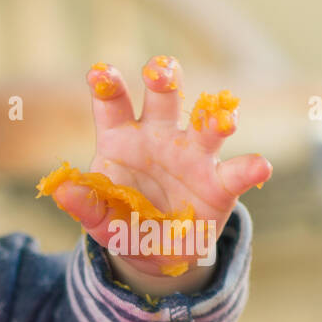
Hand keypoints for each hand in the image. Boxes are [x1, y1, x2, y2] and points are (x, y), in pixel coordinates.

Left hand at [41, 56, 271, 286]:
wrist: (155, 252)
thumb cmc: (123, 222)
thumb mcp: (100, 219)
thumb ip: (84, 204)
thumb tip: (62, 188)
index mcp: (121, 138)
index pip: (112, 104)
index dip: (106, 85)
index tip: (99, 73)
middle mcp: (158, 136)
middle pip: (162, 98)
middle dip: (163, 78)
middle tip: (159, 70)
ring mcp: (192, 156)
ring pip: (204, 126)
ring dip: (212, 117)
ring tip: (220, 119)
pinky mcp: (219, 184)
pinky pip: (236, 173)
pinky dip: (249, 168)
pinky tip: (259, 166)